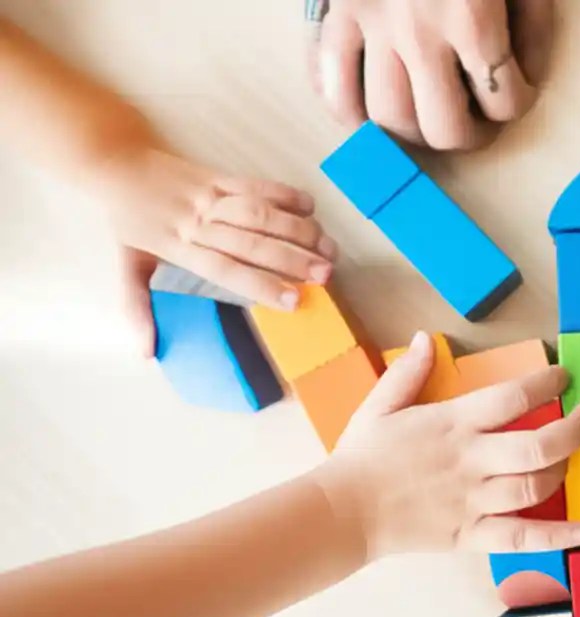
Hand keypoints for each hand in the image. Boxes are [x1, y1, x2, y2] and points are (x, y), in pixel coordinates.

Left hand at [99, 146, 335, 357]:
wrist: (116, 164)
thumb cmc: (128, 221)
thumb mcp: (127, 268)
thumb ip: (137, 309)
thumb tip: (146, 354)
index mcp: (178, 249)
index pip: (226, 270)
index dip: (262, 285)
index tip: (294, 301)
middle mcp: (197, 223)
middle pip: (251, 242)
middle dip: (293, 258)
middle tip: (326, 274)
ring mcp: (209, 197)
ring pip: (259, 213)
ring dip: (297, 229)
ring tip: (328, 247)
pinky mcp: (218, 175)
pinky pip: (255, 184)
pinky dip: (285, 194)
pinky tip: (311, 208)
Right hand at [314, 0, 554, 149]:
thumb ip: (531, 18)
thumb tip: (527, 69)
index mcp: (473, 16)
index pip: (505, 100)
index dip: (519, 103)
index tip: (518, 92)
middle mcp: (419, 31)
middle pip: (442, 128)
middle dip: (468, 136)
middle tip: (477, 124)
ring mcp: (369, 24)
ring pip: (386, 118)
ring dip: (414, 131)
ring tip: (430, 118)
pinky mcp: (334, 11)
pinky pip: (329, 81)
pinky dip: (347, 110)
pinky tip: (369, 113)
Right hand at [316, 332, 579, 559]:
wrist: (342, 512)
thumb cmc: (362, 456)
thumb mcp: (380, 405)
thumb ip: (408, 372)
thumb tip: (424, 337)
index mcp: (452, 424)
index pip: (511, 399)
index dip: (545, 384)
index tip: (564, 377)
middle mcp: (470, 462)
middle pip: (537, 446)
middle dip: (575, 428)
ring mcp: (473, 501)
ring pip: (534, 487)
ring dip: (564, 470)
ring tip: (573, 455)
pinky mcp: (470, 535)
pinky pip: (520, 537)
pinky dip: (556, 537)